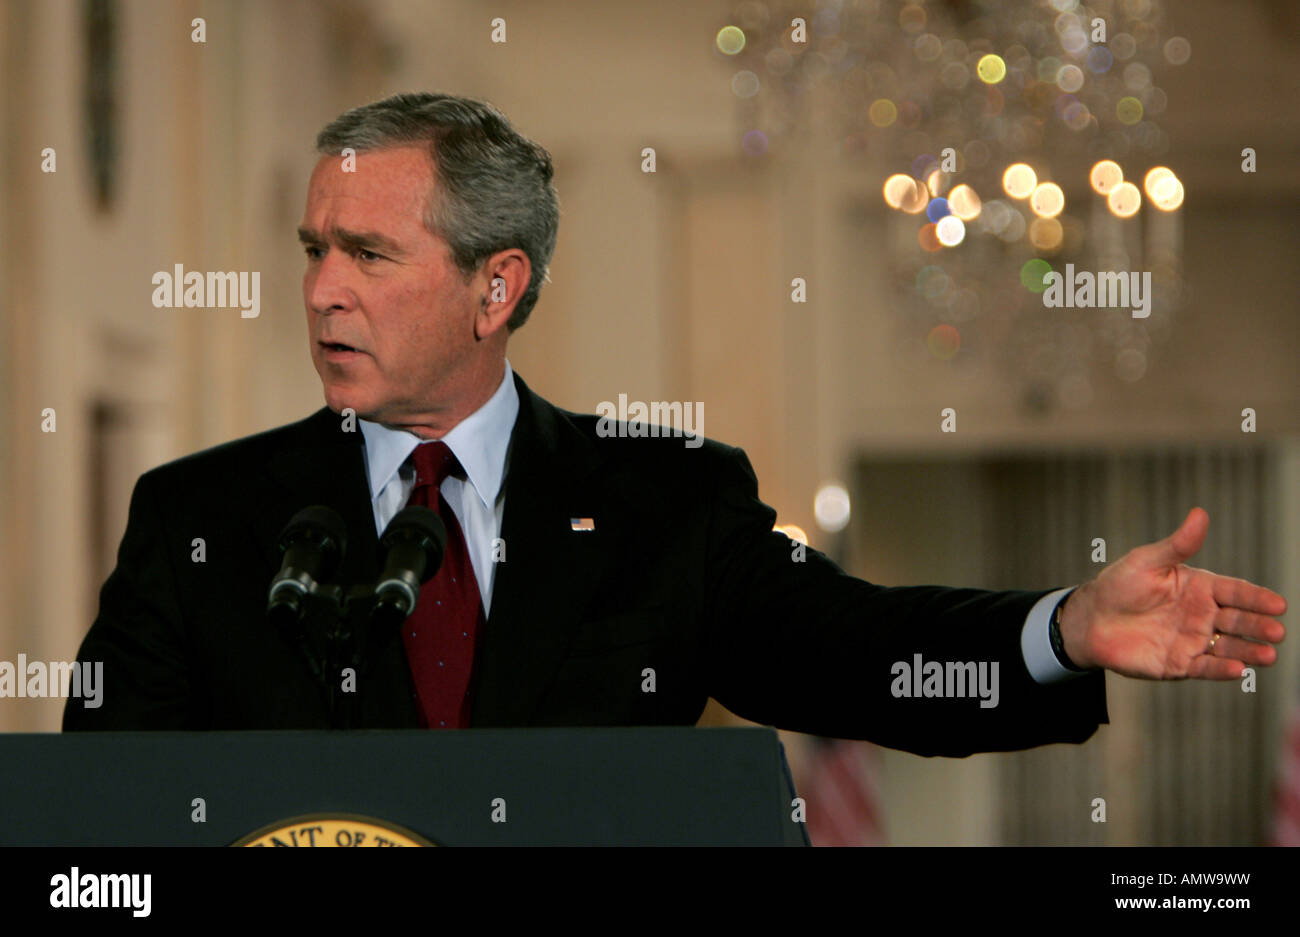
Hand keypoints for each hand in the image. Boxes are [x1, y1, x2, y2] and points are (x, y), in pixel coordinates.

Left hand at [1059, 507, 1286, 679]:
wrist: (1090, 619)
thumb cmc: (1119, 585)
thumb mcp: (1148, 561)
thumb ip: (1178, 545)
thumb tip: (1200, 514)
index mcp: (1200, 588)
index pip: (1235, 592)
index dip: (1257, 598)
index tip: (1279, 604)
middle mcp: (1202, 615)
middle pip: (1238, 620)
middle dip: (1259, 626)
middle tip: (1277, 631)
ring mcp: (1193, 640)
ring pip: (1228, 646)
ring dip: (1250, 650)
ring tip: (1269, 654)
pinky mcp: (1179, 664)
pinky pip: (1205, 667)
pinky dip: (1221, 669)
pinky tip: (1237, 669)